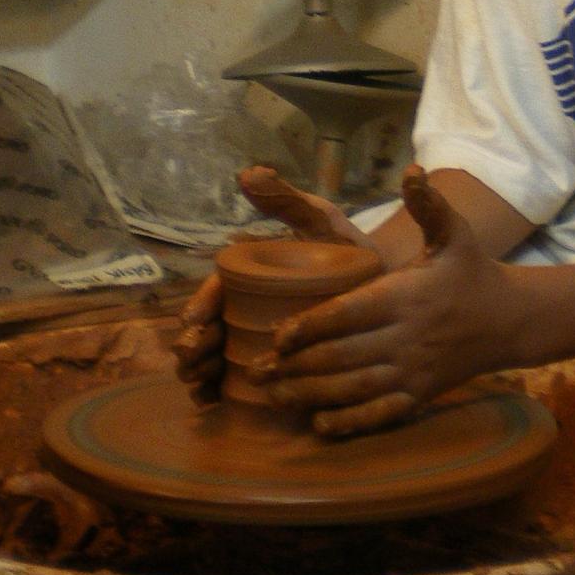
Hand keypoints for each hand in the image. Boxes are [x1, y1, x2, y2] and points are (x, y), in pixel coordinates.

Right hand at [173, 165, 380, 402]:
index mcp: (250, 274)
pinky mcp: (272, 362)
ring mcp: (255, 336)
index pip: (215, 291)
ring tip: (199, 384)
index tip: (194, 323)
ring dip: (200, 371)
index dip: (198, 308)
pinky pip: (236, 380)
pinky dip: (218, 390)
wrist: (383, 286)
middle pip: (209, 328)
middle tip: (191, 360)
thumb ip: (288, 202)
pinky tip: (212, 402)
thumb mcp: (319, 221)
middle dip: (192, 345)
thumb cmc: (347, 249)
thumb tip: (248, 173)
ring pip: (216, 357)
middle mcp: (246, 306)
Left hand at [253, 165, 526, 437]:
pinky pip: (381, 414)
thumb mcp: (455, 232)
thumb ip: (429, 204)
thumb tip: (412, 170)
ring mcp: (414, 371)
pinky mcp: (421, 395)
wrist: (511, 319)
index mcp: (407, 296)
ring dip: (310, 395)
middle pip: (343, 356)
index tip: (277, 334)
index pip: (349, 314)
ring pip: (354, 389)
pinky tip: (318, 425)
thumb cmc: (472, 271)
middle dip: (295, 366)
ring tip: (272, 396)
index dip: (311, 326)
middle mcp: (408, 337)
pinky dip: (349, 423)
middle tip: (254, 370)